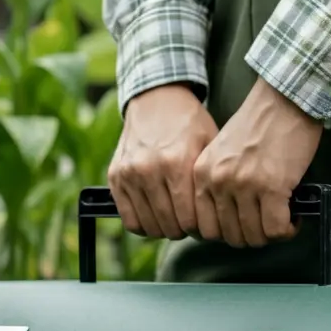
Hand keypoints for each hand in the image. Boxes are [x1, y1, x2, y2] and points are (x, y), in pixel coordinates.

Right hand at [108, 84, 218, 238]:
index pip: (189, 218)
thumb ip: (209, 183)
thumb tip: (216, 221)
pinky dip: (142, 225)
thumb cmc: (189, 124)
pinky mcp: (115, 176)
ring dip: (163, 230)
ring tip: (173, 221)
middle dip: (183, 231)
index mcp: (177, 162)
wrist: (156, 99)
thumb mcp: (209, 146)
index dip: (200, 230)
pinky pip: (128, 218)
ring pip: (147, 225)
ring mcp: (129, 173)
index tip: (205, 227)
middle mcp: (149, 169)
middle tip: (191, 226)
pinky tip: (154, 218)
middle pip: (168, 225)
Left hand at [192, 78, 322, 247]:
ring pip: (252, 236)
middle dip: (249, 237)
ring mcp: (242, 186)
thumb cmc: (258, 126)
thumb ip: (217, 183)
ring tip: (281, 222)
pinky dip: (286, 230)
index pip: (202, 227)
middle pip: (227, 236)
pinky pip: (276, 228)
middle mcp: (216, 182)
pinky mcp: (271, 187)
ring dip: (269, 235)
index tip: (241, 228)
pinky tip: (293, 219)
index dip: (225, 234)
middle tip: (266, 226)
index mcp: (200, 175)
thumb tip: (228, 219)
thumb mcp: (221, 154)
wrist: (284, 100)